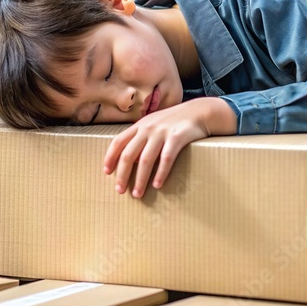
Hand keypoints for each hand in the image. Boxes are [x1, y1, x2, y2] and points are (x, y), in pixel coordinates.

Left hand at [103, 97, 235, 197]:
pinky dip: (160, 173)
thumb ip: (141, 136)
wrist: (199, 112)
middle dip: (122, 174)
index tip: (106, 173)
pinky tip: (157, 185)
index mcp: (140, 125)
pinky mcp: (177, 138)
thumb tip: (128, 158)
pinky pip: (166, 159)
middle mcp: (148, 128)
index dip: (110, 157)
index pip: (118, 141)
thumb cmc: (175, 122)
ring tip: (137, 194)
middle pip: (128, 154)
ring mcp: (162, 132)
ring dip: (140, 179)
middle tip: (120, 190)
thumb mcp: (154, 124)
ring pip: (145, 160)